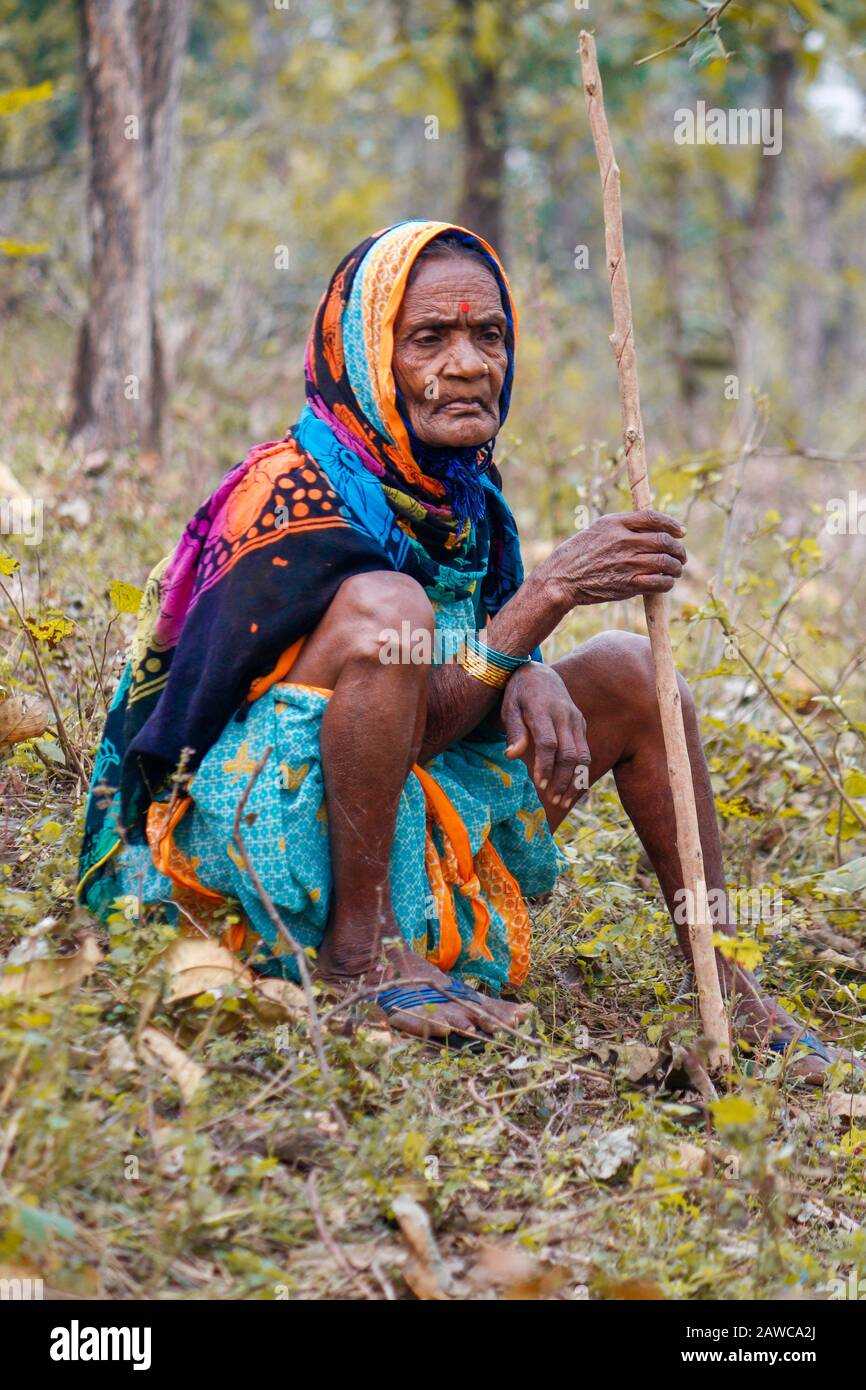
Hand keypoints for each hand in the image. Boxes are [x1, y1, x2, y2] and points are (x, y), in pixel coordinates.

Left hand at [501, 662, 589, 805]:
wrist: (539, 675)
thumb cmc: (518, 694)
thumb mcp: (508, 707)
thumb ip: (513, 731)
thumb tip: (512, 755)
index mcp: (543, 710)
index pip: (548, 742)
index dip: (545, 765)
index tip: (538, 783)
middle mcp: (564, 715)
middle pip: (569, 753)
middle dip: (562, 779)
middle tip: (552, 800)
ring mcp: (576, 720)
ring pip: (582, 755)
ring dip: (574, 781)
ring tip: (562, 801)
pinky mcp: (581, 724)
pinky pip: (585, 752)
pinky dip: (580, 773)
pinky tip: (572, 790)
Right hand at [542, 508, 686, 608]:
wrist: (562, 578)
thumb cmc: (579, 554)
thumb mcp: (598, 529)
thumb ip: (624, 526)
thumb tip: (652, 528)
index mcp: (616, 523)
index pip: (653, 518)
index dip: (672, 524)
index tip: (681, 532)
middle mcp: (624, 541)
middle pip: (664, 541)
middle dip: (679, 549)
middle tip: (682, 555)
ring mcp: (627, 563)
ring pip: (665, 562)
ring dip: (676, 567)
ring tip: (676, 570)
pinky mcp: (628, 584)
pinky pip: (659, 582)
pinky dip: (667, 582)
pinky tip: (666, 582)